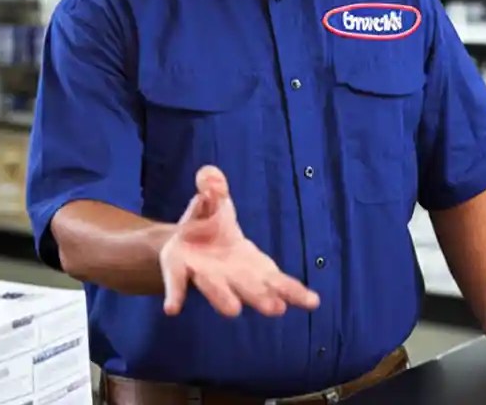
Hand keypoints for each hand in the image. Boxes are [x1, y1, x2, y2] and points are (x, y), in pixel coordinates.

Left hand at [159, 165, 320, 317]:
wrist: (183, 240)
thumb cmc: (211, 225)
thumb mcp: (216, 203)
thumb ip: (216, 191)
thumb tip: (210, 176)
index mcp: (251, 260)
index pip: (277, 278)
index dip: (294, 291)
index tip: (313, 302)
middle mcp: (233, 274)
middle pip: (250, 288)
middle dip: (261, 297)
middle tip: (275, 307)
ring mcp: (207, 276)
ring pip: (217, 289)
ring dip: (223, 298)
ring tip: (233, 309)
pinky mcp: (180, 273)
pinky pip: (179, 285)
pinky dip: (176, 295)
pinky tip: (172, 308)